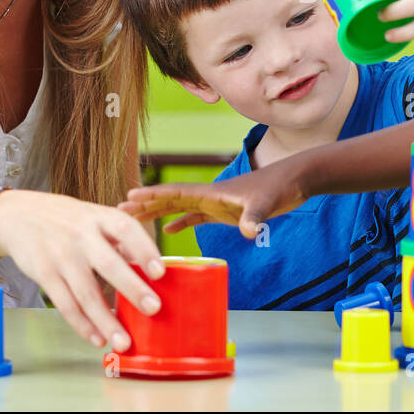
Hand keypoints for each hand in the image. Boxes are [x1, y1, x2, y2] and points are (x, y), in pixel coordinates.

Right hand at [0, 191, 165, 352]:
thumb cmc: (67, 220)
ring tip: (124, 342)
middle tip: (154, 309)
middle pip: (109, 265)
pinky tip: (97, 339)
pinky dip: (82, 325)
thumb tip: (148, 268)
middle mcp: (81, 235)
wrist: (18, 216)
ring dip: (106, 320)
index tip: (160, 272)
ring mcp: (61, 256)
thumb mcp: (94, 218)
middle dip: (132, 288)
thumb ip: (119, 240)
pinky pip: (66, 304)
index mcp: (99, 217)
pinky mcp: (44, 274)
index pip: (126, 230)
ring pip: (86, 293)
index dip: (144, 249)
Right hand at [118, 162, 307, 240]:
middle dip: (145, 205)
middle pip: (169, 200)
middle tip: (118, 211)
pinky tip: (167, 232)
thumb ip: (255, 217)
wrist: (296, 181)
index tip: (128, 198)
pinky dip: (180, 224)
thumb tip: (249, 231)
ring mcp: (216, 203)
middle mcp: (209, 196)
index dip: (151, 196)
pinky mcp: (225, 212)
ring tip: (133, 220)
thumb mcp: (267, 204)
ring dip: (156, 213)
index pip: (175, 193)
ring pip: (178, 209)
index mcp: (212, 192)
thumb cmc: (281, 187)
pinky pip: (196, 218)